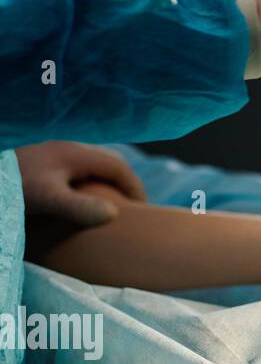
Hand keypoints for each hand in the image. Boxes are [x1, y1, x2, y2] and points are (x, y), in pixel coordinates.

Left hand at [16, 141, 146, 226]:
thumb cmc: (13, 186)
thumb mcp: (47, 199)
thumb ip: (80, 208)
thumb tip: (113, 215)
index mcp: (76, 153)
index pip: (119, 167)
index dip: (135, 189)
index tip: (145, 210)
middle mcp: (68, 148)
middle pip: (107, 163)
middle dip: (124, 185)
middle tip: (134, 208)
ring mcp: (54, 153)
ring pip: (91, 166)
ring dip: (105, 184)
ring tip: (111, 206)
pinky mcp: (41, 161)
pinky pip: (75, 171)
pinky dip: (87, 185)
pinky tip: (79, 201)